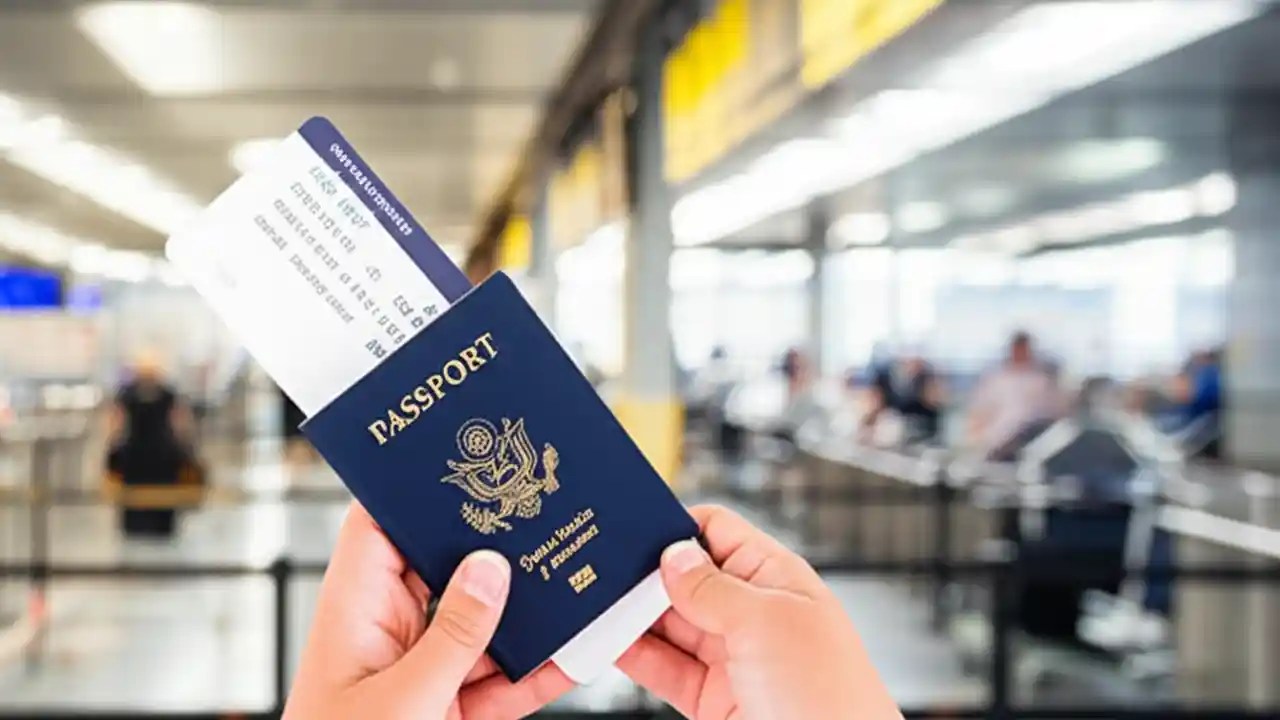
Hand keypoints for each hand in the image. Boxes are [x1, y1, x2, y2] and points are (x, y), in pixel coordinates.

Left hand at [285, 502, 572, 718]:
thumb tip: (491, 569)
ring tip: (575, 581)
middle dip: (495, 549)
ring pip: (481, 624)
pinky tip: (573, 655)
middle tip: (543, 516)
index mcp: (354, 611)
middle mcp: (387, 630)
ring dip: (527, 613)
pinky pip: (498, 679)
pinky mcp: (447, 708)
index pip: (379, 528)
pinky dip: (535, 672)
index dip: (414, 489)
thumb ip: (452, 635)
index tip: (467, 461)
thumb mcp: (402, 702)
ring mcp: (419, 670)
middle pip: (443, 568)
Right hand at [617, 505, 900, 719]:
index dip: (676, 527)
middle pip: (684, 578)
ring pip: (668, 625)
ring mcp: (731, 658)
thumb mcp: (768, 624)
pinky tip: (609, 645)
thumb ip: (713, 587)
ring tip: (593, 607)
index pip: (716, 531)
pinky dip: (633, 657)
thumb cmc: (832, 698)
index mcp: (775, 579)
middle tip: (599, 571)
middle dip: (643, 575)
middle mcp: (751, 614)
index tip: (632, 528)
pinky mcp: (712, 700)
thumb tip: (673, 556)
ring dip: (631, 617)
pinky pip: (664, 668)